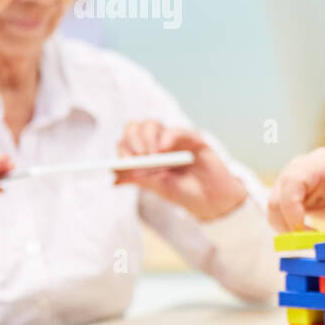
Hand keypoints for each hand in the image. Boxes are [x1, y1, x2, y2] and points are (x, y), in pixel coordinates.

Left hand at [115, 121, 246, 220]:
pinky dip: (167, 138)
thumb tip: (114, 176)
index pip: (126, 141)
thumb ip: (137, 177)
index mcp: (144, 154)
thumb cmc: (182, 192)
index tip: (126, 162)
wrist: (209, 200)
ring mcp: (173, 139)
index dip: (123, 149)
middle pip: (135, 127)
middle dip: (132, 139)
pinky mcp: (192, 139)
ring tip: (153, 157)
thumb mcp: (155, 187)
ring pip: (152, 124)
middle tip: (139, 155)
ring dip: (147, 138)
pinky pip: (176, 130)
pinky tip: (164, 150)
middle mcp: (156, 143)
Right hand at [268, 147, 324, 237]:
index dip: (291, 209)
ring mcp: (295, 183)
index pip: (292, 181)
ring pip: (275, 208)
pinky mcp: (294, 197)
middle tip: (309, 243)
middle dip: (287, 224)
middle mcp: (301, 169)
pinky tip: (310, 236)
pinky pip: (281, 215)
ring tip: (313, 241)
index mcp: (321, 162)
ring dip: (287, 229)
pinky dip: (290, 229)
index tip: (304, 232)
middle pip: (277, 197)